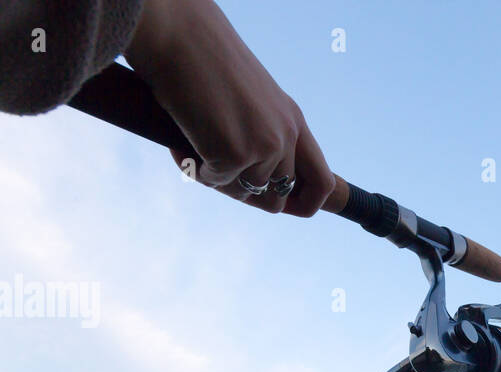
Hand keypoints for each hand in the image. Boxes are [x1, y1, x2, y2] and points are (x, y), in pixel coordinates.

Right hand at [124, 0, 332, 216]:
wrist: (179, 36)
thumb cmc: (204, 64)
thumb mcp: (248, 102)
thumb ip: (261, 136)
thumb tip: (256, 185)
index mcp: (293, 120)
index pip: (321, 181)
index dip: (306, 203)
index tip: (285, 207)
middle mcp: (285, 135)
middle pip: (277, 197)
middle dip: (247, 196)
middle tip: (217, 174)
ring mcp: (264, 147)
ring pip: (243, 192)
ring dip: (216, 179)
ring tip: (194, 145)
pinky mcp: (235, 154)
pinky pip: (214, 182)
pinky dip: (192, 166)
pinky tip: (179, 141)